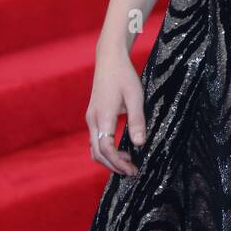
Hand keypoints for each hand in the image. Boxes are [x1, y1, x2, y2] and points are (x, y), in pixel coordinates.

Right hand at [86, 50, 146, 176]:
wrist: (109, 59)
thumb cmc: (124, 76)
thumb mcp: (135, 97)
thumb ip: (137, 121)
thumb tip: (140, 144)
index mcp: (102, 116)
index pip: (106, 148)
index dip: (118, 163)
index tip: (132, 169)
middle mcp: (92, 120)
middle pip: (97, 152)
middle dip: (114, 166)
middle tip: (132, 171)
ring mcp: (91, 118)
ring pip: (94, 148)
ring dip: (109, 159)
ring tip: (128, 162)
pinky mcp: (94, 116)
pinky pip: (95, 140)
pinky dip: (105, 150)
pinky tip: (120, 150)